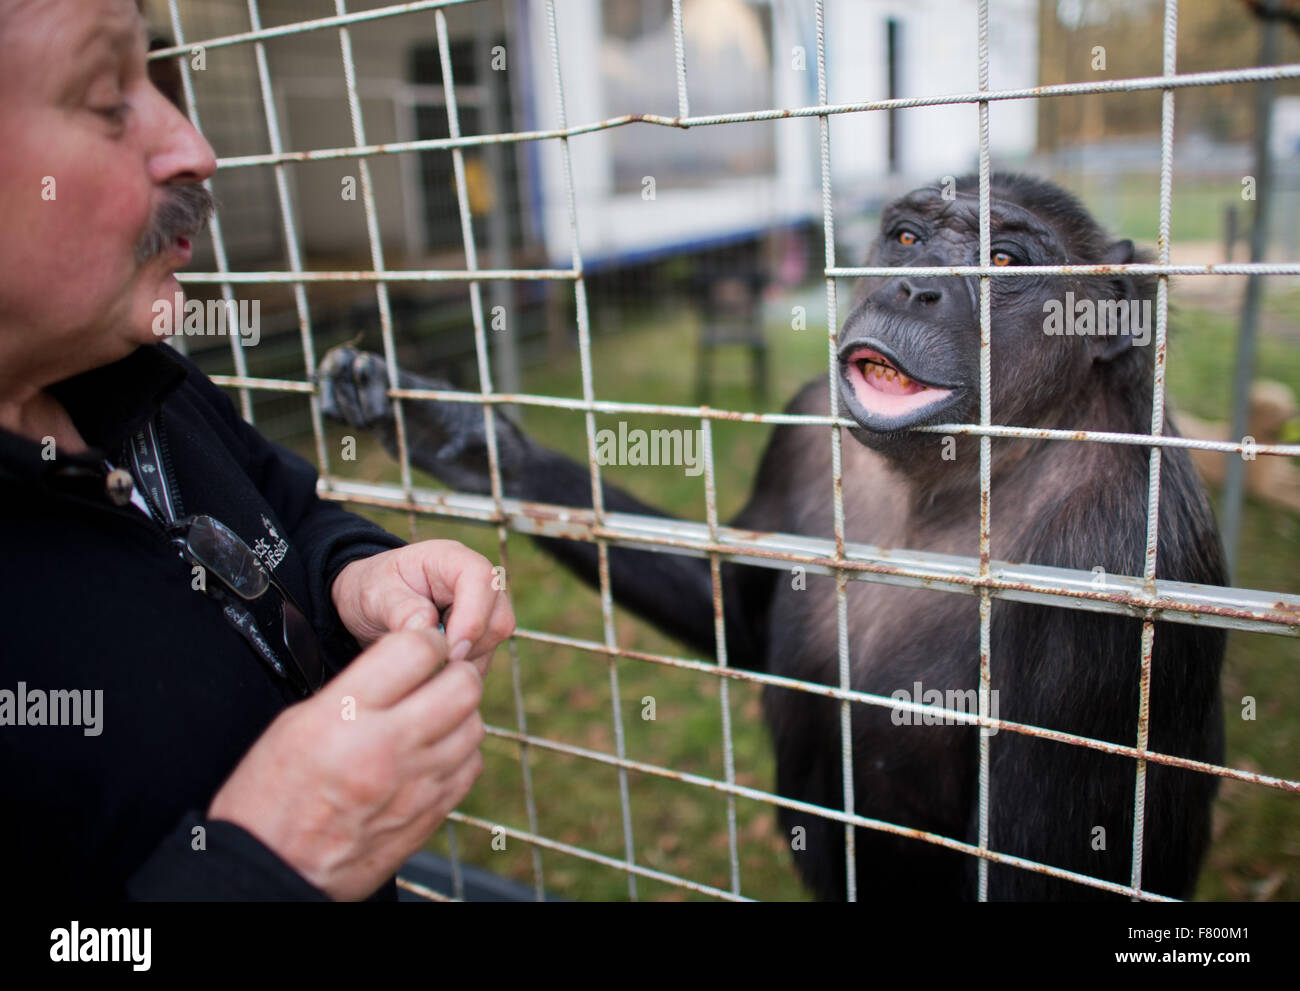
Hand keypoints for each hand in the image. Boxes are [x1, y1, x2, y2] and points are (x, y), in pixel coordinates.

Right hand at [207, 629, 484, 900]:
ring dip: (460, 714)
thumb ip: (357, 688)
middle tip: (439, 675)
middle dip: (455, 671)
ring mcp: (414, 785)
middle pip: (463, 687)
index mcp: (345, 715)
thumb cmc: (271, 795)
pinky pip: (469, 768)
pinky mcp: (428, 816)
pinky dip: (460, 754)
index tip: (422, 644)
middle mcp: (387, 748)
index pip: (417, 650)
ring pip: (474, 727)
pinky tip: (435, 753)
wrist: (271, 868)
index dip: (425, 639)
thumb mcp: (297, 722)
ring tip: (435, 715)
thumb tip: (406, 663)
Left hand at [331, 541, 513, 677]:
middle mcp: (475, 583)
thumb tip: (427, 630)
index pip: (481, 579)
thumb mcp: (374, 594)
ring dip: (463, 661)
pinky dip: (459, 673)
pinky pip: (483, 660)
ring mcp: (480, 611)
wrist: (367, 605)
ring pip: (493, 644)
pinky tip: (430, 671)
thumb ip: (400, 609)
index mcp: (450, 559)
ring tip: (424, 663)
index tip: (450, 651)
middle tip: (432, 664)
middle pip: (498, 617)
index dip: (473, 616)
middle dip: (469, 646)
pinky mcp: (478, 637)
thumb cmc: (371, 589)